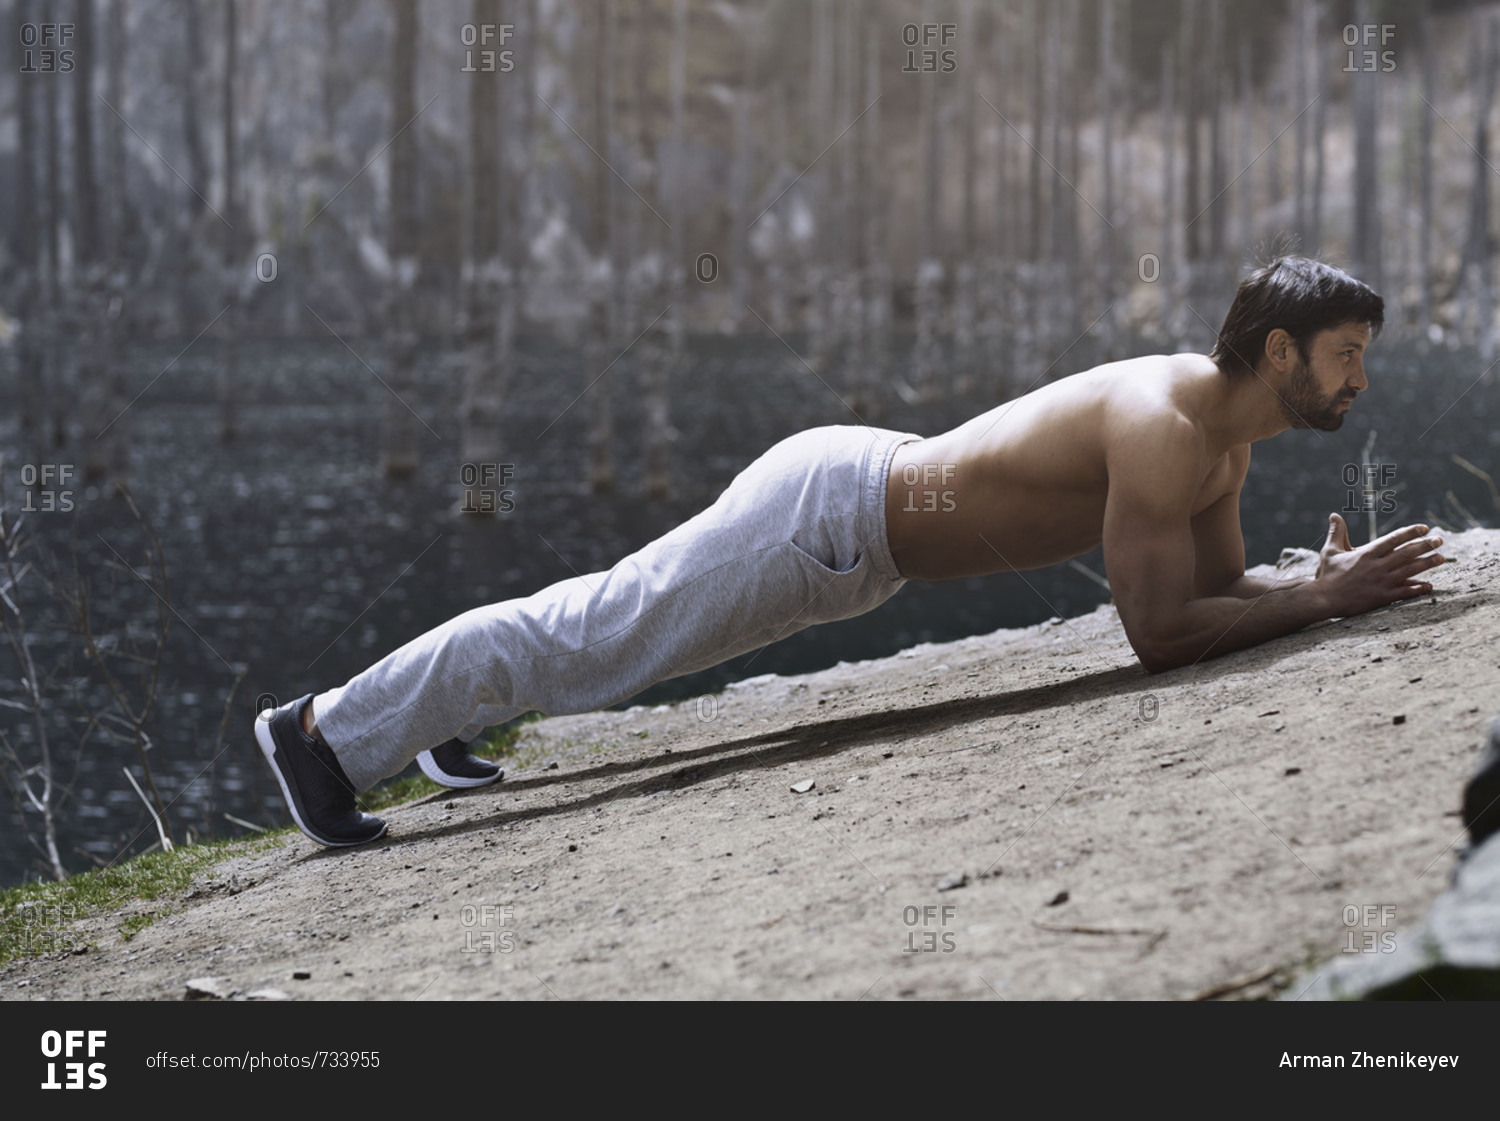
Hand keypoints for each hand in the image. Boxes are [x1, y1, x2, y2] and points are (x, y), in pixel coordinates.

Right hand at [1314, 513, 1444, 616]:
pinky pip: (1404, 592)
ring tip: (1441, 558)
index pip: (1394, 539)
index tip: (1425, 528)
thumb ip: (1337, 533)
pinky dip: (1418, 589)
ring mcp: (1381, 582)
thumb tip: (1334, 515)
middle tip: (1440, 540)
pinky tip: (1429, 586)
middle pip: (1407, 553)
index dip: (1411, 532)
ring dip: (1427, 564)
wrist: (1323, 599)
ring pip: (1410, 571)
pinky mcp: (1382, 597)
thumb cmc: (1326, 575)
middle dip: (1426, 545)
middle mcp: (1377, 566)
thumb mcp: (1330, 551)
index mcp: (1366, 554)